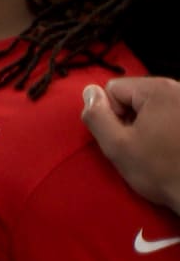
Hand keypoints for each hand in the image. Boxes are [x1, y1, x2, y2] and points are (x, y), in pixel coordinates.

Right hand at [82, 77, 179, 214]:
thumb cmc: (161, 171)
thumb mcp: (117, 146)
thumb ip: (96, 116)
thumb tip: (89, 92)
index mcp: (158, 89)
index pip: (114, 89)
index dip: (110, 115)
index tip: (124, 138)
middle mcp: (179, 89)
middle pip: (135, 95)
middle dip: (130, 119)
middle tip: (139, 146)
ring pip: (153, 106)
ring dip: (148, 124)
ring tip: (157, 149)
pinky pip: (171, 114)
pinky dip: (166, 128)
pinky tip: (172, 148)